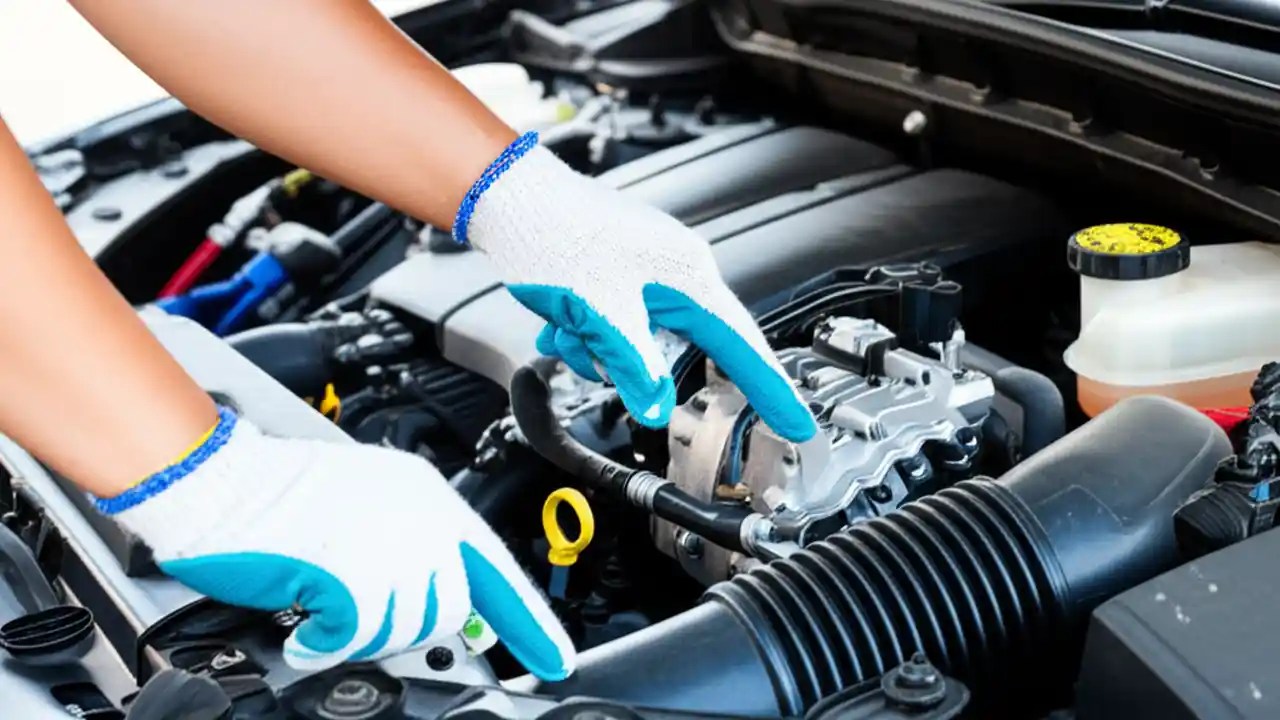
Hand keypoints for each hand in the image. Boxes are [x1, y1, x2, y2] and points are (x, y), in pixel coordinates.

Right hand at [96, 407, 573, 678]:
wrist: (215, 480)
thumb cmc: (271, 493)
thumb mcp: (364, 503)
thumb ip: (409, 542)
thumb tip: (433, 595)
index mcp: (430, 496)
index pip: (499, 568)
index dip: (531, 620)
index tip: (555, 657)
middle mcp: (423, 518)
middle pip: (450, 609)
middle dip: (405, 624)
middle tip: (354, 608)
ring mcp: (393, 548)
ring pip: (406, 628)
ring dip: (360, 630)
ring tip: (322, 600)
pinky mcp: (356, 577)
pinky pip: (357, 639)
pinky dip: (325, 642)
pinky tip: (303, 620)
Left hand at [458, 135, 816, 441]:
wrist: (506, 194)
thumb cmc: (553, 233)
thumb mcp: (600, 314)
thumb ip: (635, 366)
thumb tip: (658, 408)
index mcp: (687, 275)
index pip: (742, 346)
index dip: (771, 391)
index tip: (797, 424)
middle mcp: (674, 270)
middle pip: (677, 347)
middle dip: (631, 363)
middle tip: (595, 347)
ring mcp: (643, 269)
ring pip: (636, 341)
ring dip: (597, 349)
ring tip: (564, 327)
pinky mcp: (613, 271)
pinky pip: (612, 324)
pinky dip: (584, 334)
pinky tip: (556, 323)